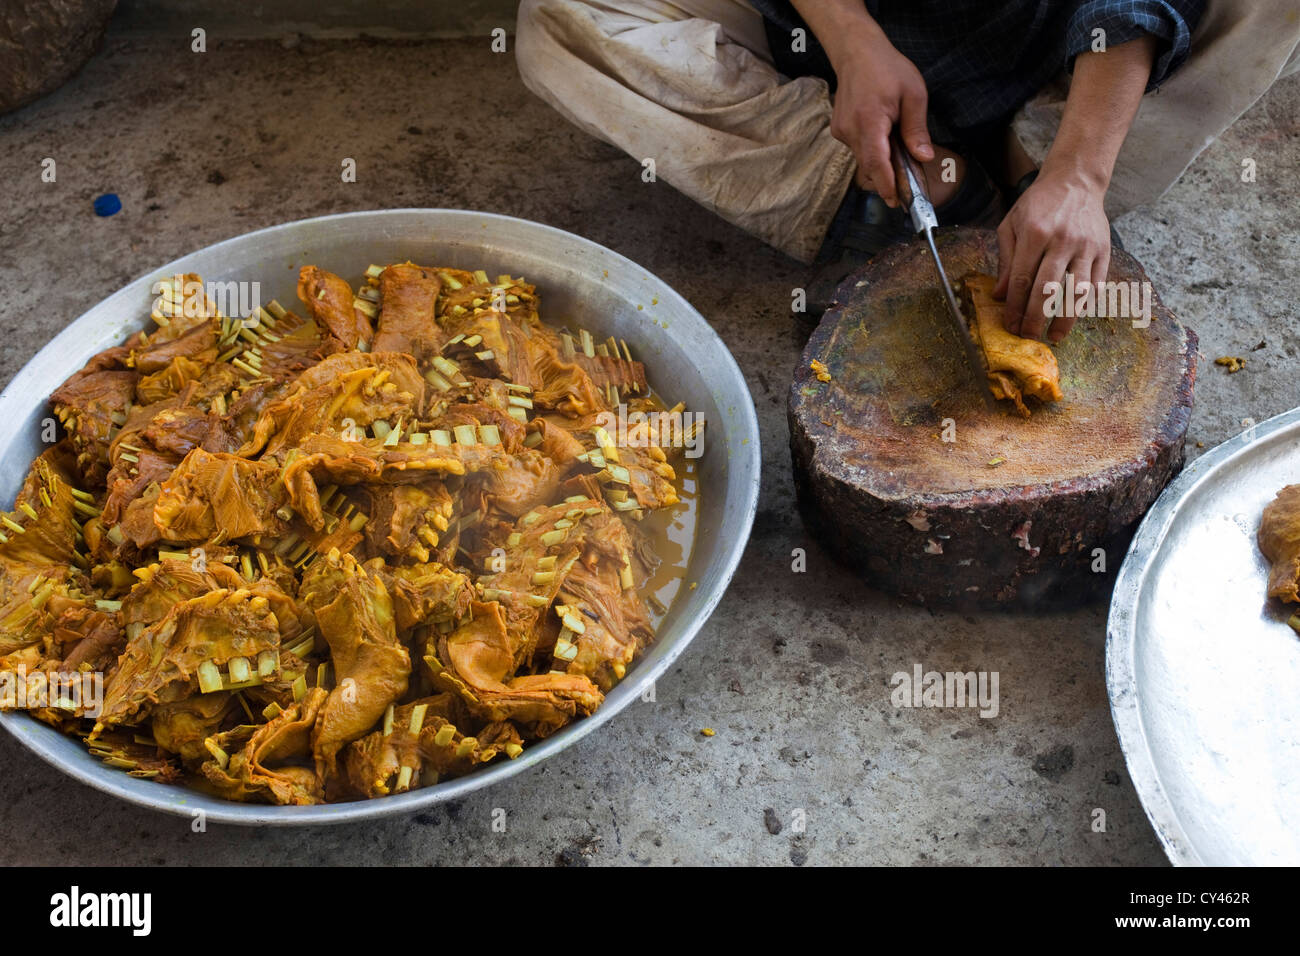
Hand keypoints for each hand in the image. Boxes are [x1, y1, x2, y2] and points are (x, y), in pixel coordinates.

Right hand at [828, 34, 932, 206]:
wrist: (856, 52)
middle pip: (869, 166)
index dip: (886, 184)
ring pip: (863, 159)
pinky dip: (872, 151)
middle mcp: (850, 129)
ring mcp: (841, 131)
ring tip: (898, 159)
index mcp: (870, 120)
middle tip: (904, 191)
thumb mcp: (913, 94)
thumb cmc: (887, 69)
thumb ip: (916, 129)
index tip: (895, 201)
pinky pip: (858, 149)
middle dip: (886, 180)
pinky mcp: (839, 130)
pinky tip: (884, 140)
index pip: (876, 161)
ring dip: (880, 163)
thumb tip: (924, 158)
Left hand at [994, 169, 1110, 341]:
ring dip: (1065, 319)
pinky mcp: (1104, 249)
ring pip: (1076, 291)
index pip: (1022, 279)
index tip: (1010, 326)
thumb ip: (1005, 260)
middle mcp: (1062, 240)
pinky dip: (1086, 305)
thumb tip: (999, 295)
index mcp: (1035, 233)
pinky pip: (1097, 284)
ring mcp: (1086, 246)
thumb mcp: (1011, 225)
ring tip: (1054, 336)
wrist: (1075, 180)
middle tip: (1028, 336)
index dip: (1014, 307)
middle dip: (1035, 318)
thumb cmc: (1037, 205)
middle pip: (1047, 289)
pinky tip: (1074, 317)